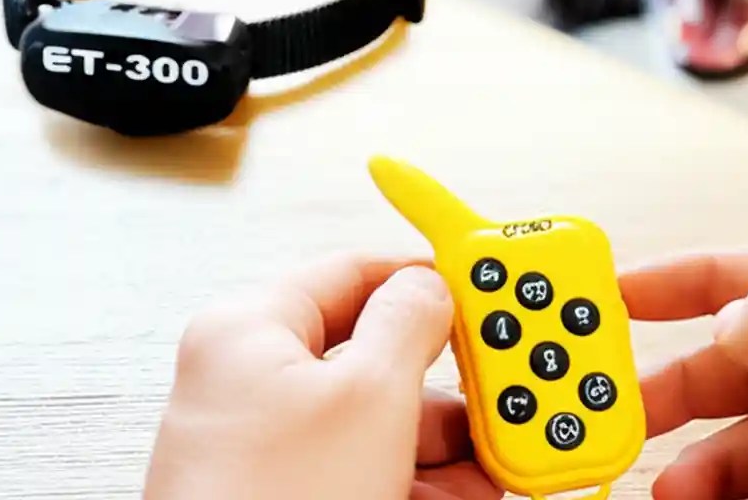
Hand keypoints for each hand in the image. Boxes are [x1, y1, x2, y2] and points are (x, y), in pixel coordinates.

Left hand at [143, 257, 501, 499]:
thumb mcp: (370, 395)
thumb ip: (410, 322)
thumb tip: (432, 287)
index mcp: (248, 332)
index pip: (351, 271)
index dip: (423, 277)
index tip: (480, 288)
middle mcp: (252, 385)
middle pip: (375, 355)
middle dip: (448, 387)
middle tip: (499, 394)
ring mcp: (270, 450)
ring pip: (381, 424)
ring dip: (447, 445)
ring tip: (495, 464)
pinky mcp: (290, 499)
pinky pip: (369, 471)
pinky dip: (422, 482)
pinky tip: (465, 494)